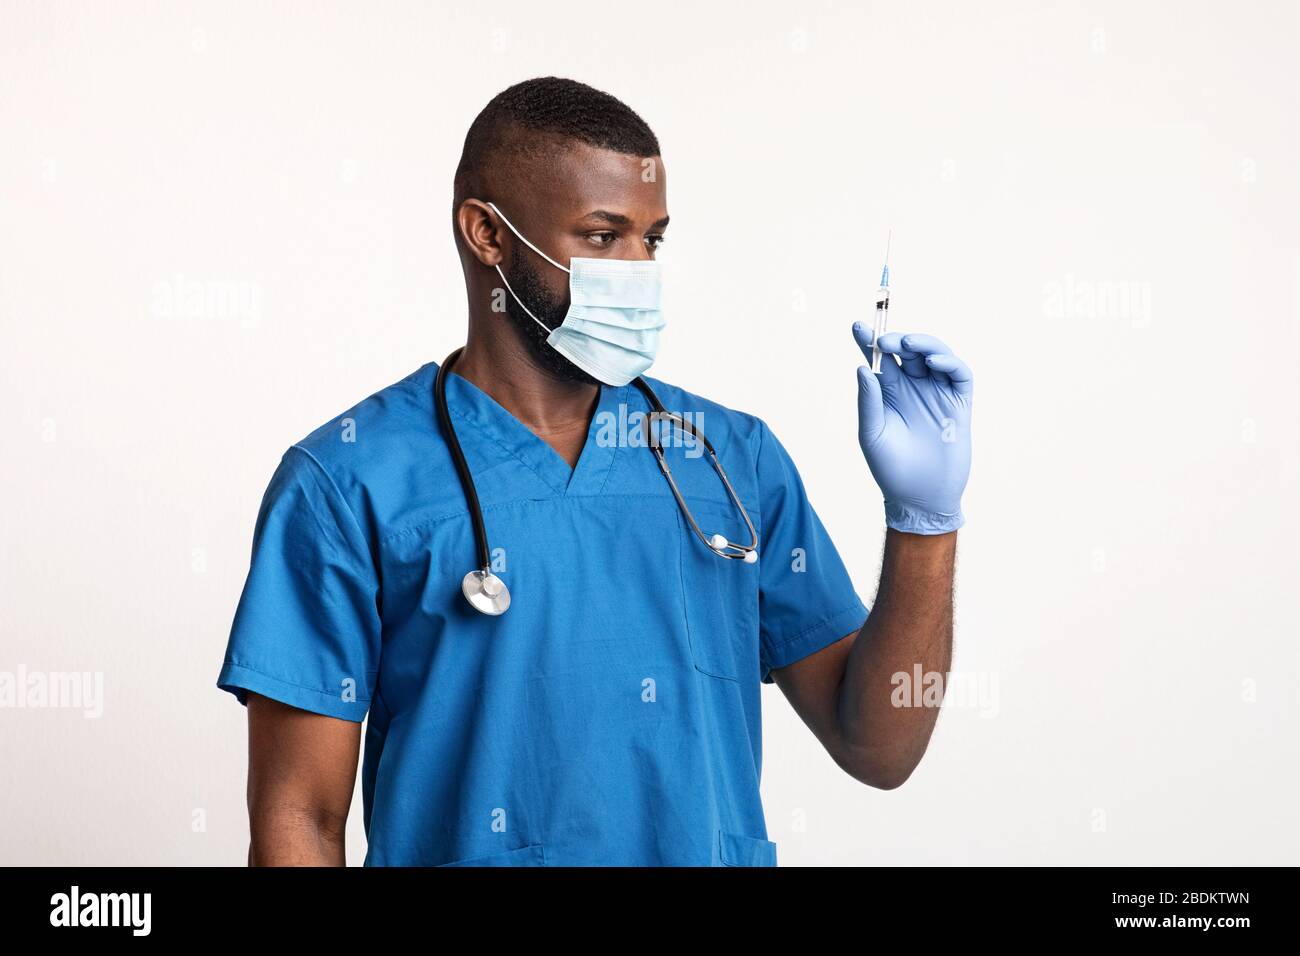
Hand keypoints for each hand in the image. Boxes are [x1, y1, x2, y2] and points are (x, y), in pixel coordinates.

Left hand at [852, 325, 972, 533]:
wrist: (920, 497)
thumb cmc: (890, 469)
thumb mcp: (872, 434)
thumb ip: (869, 401)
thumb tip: (862, 367)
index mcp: (889, 393)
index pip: (880, 359)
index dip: (868, 340)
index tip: (856, 326)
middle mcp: (913, 388)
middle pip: (907, 350)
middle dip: (895, 339)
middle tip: (883, 339)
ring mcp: (937, 393)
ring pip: (934, 355)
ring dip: (923, 343)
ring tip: (907, 342)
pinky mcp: (959, 403)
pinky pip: (959, 375)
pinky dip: (949, 362)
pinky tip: (933, 362)